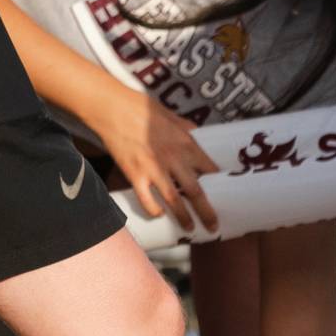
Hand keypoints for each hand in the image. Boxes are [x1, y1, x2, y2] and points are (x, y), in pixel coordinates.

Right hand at [91, 81, 217, 235]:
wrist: (111, 108)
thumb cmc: (139, 106)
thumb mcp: (169, 114)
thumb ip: (184, 127)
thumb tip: (196, 133)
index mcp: (185, 143)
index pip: (209, 169)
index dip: (218, 183)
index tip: (224, 193)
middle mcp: (173, 159)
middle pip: (196, 192)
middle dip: (207, 212)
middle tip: (213, 226)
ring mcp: (153, 169)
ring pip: (174, 201)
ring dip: (184, 218)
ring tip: (190, 229)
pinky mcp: (134, 175)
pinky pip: (147, 200)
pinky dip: (154, 210)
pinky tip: (159, 214)